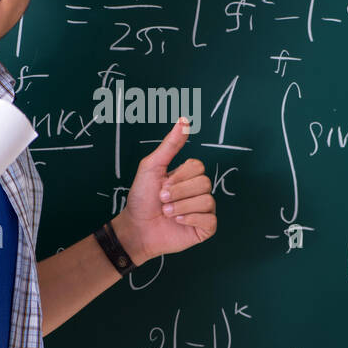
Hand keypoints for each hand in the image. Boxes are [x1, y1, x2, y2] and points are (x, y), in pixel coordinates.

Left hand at [112, 117, 216, 264]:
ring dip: (181, 206)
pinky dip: (190, 219)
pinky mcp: (206, 228)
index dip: (179, 176)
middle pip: (204, 182)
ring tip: (167, 212)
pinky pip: (210, 219)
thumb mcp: (152, 166)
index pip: (198, 166)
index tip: (162, 184)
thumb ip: (170, 144)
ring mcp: (204, 210)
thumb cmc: (142, 198)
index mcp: (188, 176)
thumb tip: (183, 120)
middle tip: (163, 200)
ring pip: (207, 200)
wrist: (136, 228)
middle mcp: (199, 191)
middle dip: (179, 192)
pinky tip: (178, 222)